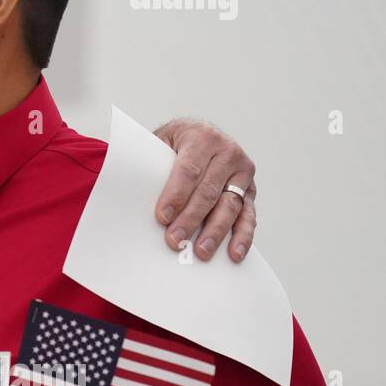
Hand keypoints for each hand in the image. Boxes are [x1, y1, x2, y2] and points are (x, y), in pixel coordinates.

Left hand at [153, 118, 256, 262]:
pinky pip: (248, 215)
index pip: (188, 171)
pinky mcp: (251, 190)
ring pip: (230, 206)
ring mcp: (242, 172)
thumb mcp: (160, 143)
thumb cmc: (173, 144)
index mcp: (202, 138)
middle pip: (208, 192)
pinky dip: (243, 235)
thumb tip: (135, 195)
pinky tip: (234, 253)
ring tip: (202, 251)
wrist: (200, 132)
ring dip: (216, 231)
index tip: (163, 217)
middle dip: (191, 218)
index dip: (176, 195)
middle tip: (175, 240)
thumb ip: (153, 165)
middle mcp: (227, 152)